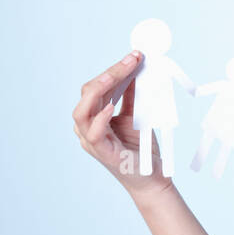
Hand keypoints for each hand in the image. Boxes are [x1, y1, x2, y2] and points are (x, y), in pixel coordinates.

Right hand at [72, 50, 172, 199]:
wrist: (152, 178)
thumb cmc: (141, 149)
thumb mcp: (138, 116)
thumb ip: (133, 96)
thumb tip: (138, 71)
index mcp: (94, 117)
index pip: (96, 87)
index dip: (114, 70)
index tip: (134, 56)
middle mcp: (88, 127)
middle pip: (88, 94)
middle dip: (110, 73)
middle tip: (132, 60)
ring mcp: (91, 141)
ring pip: (81, 111)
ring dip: (99, 90)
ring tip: (115, 75)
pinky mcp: (102, 153)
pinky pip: (93, 133)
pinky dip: (99, 118)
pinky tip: (110, 107)